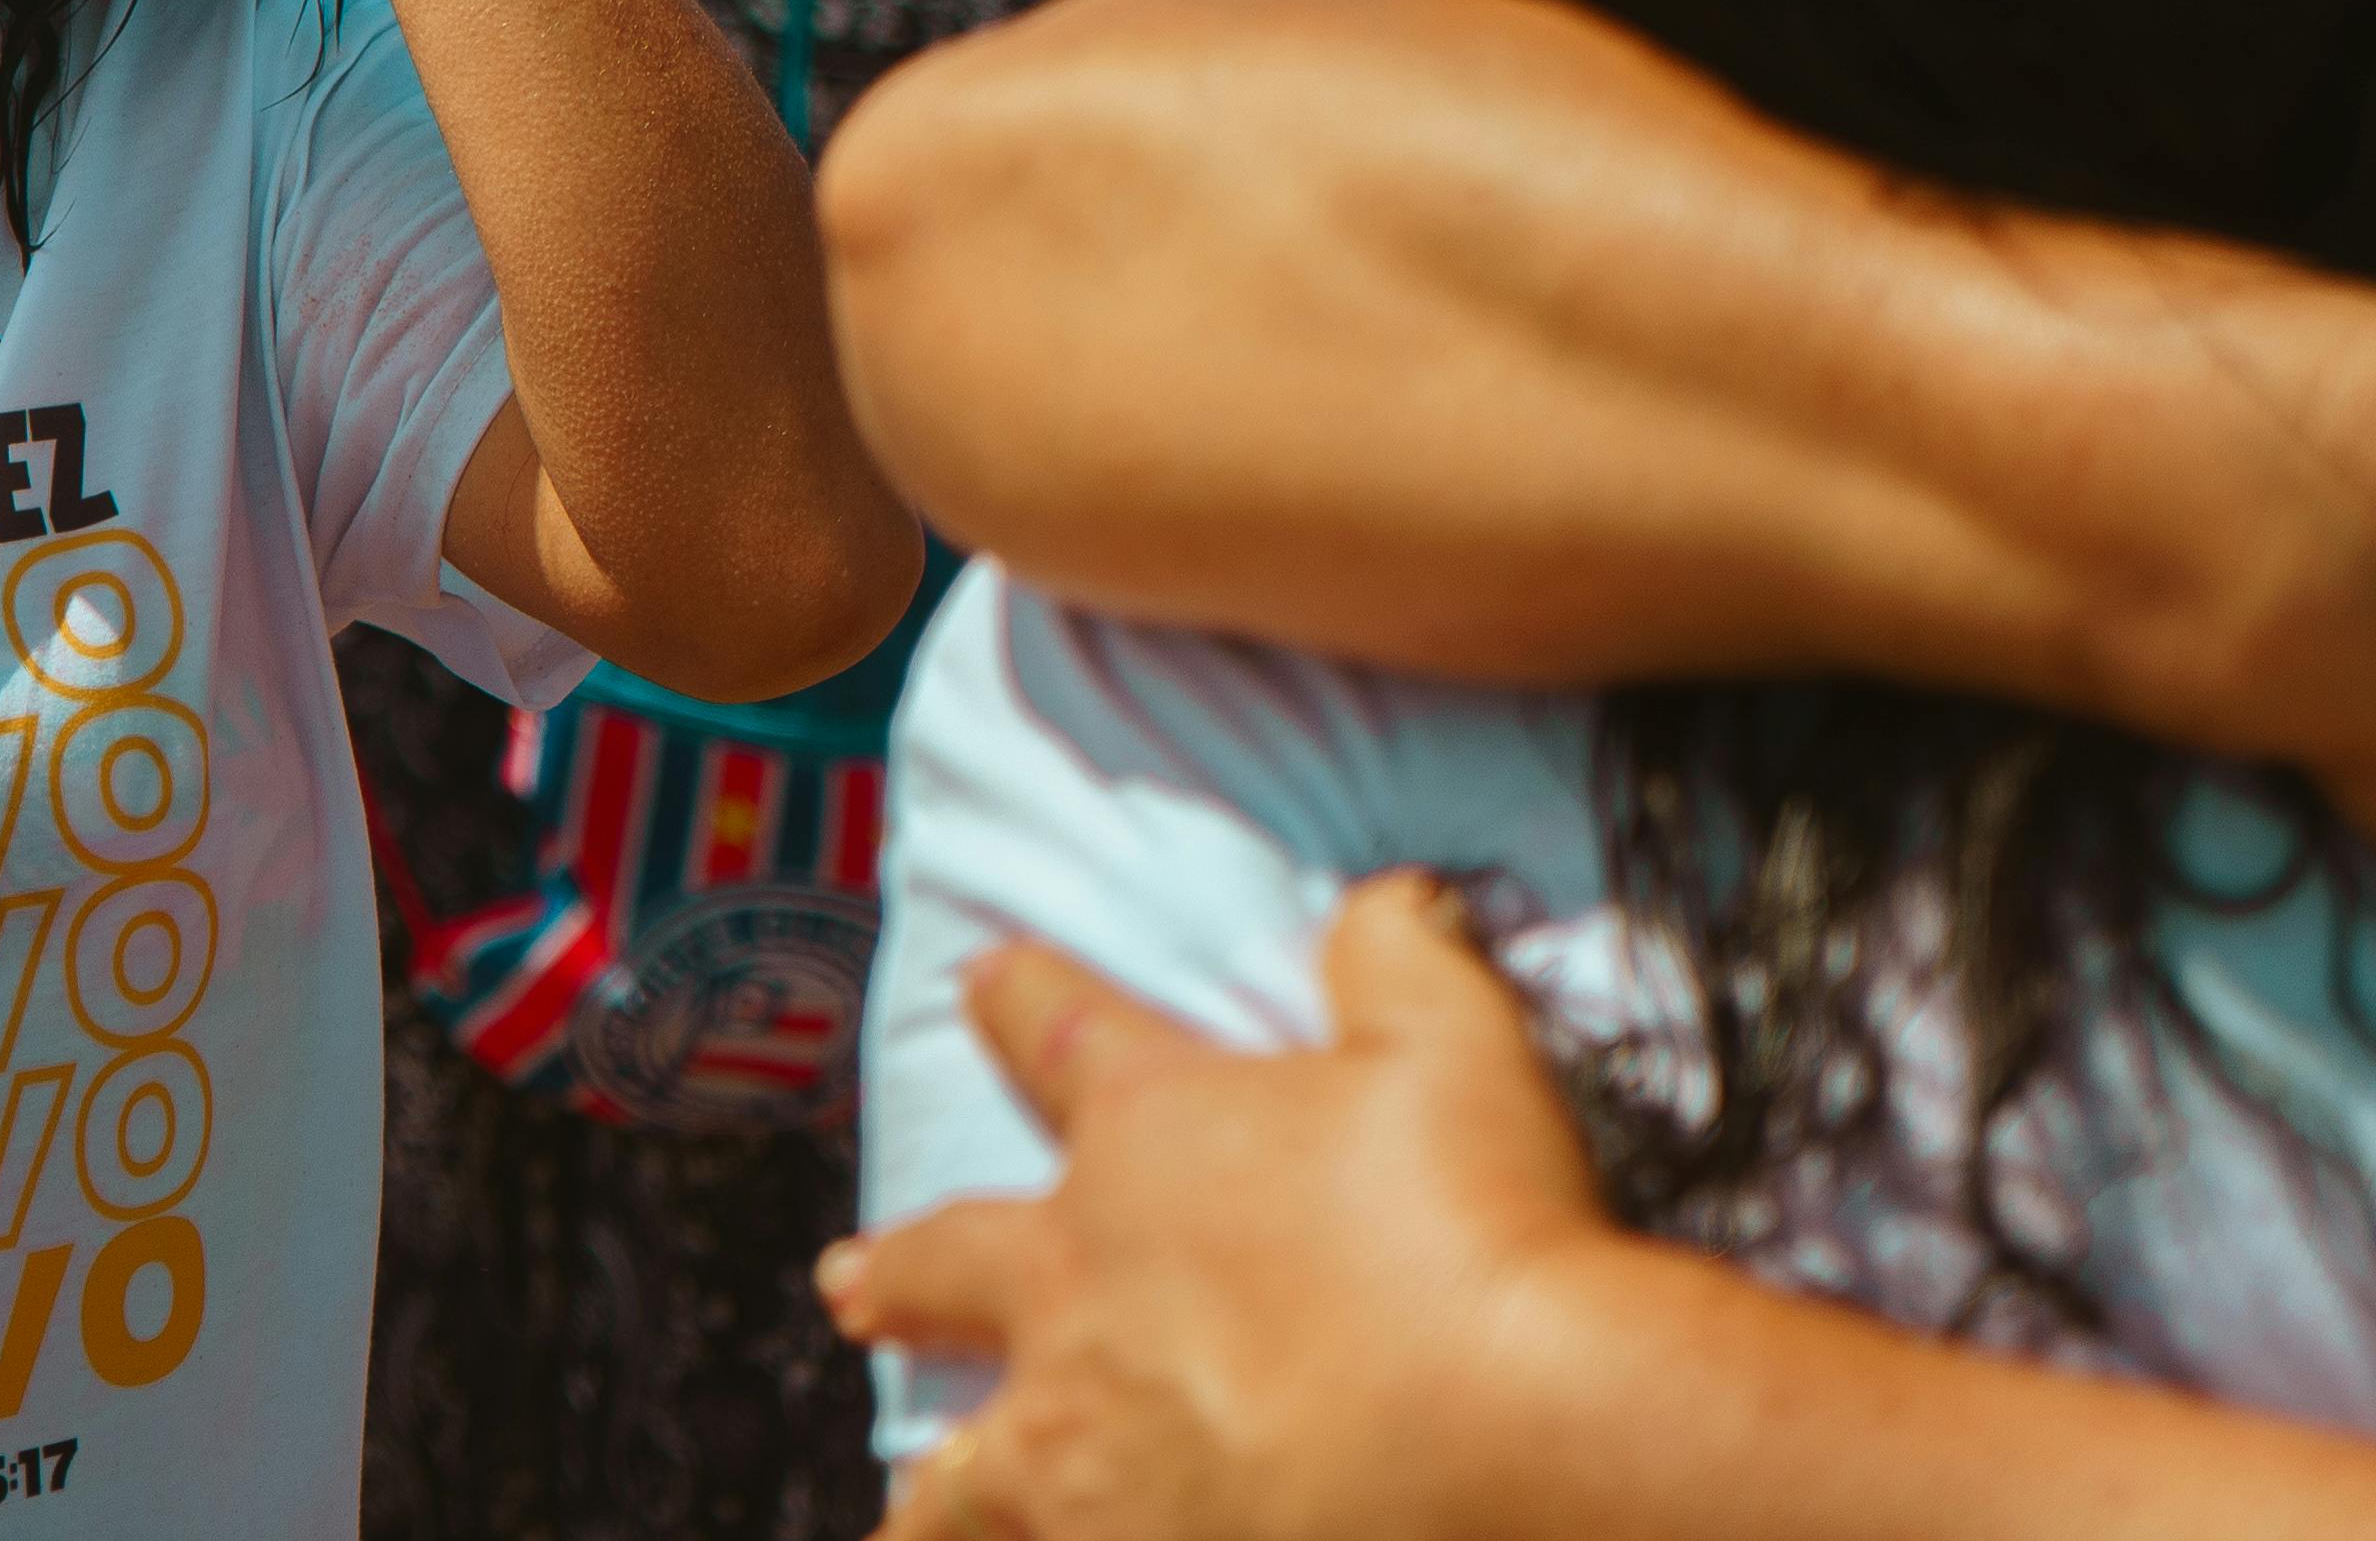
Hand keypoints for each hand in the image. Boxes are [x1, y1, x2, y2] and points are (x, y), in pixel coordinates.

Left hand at [822, 876, 1615, 1540]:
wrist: (1527, 1439)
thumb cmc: (1484, 1230)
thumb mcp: (1454, 1048)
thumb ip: (1400, 957)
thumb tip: (1387, 895)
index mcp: (1149, 1140)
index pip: (1060, 1037)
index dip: (1022, 1000)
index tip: (983, 980)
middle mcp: (1080, 1293)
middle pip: (951, 1269)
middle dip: (900, 1273)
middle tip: (848, 1283)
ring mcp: (1085, 1450)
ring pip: (961, 1476)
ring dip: (931, 1493)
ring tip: (906, 1508)